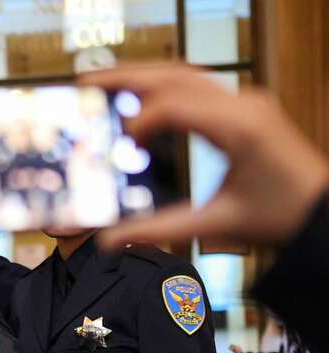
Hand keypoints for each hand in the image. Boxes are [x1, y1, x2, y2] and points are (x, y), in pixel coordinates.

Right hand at [81, 64, 328, 247]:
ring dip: (142, 75)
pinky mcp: (244, 106)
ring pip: (184, 73)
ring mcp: (246, 101)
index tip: (115, 142)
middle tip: (84, 82)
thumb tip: (111, 240)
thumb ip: (159, 230)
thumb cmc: (279, 217)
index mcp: (240, 130)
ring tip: (102, 81)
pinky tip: (137, 96)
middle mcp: (244, 105)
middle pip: (174, 75)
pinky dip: (162, 86)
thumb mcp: (216, 225)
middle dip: (126, 76)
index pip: (175, 106)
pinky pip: (197, 84)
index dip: (139, 120)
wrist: (321, 210)